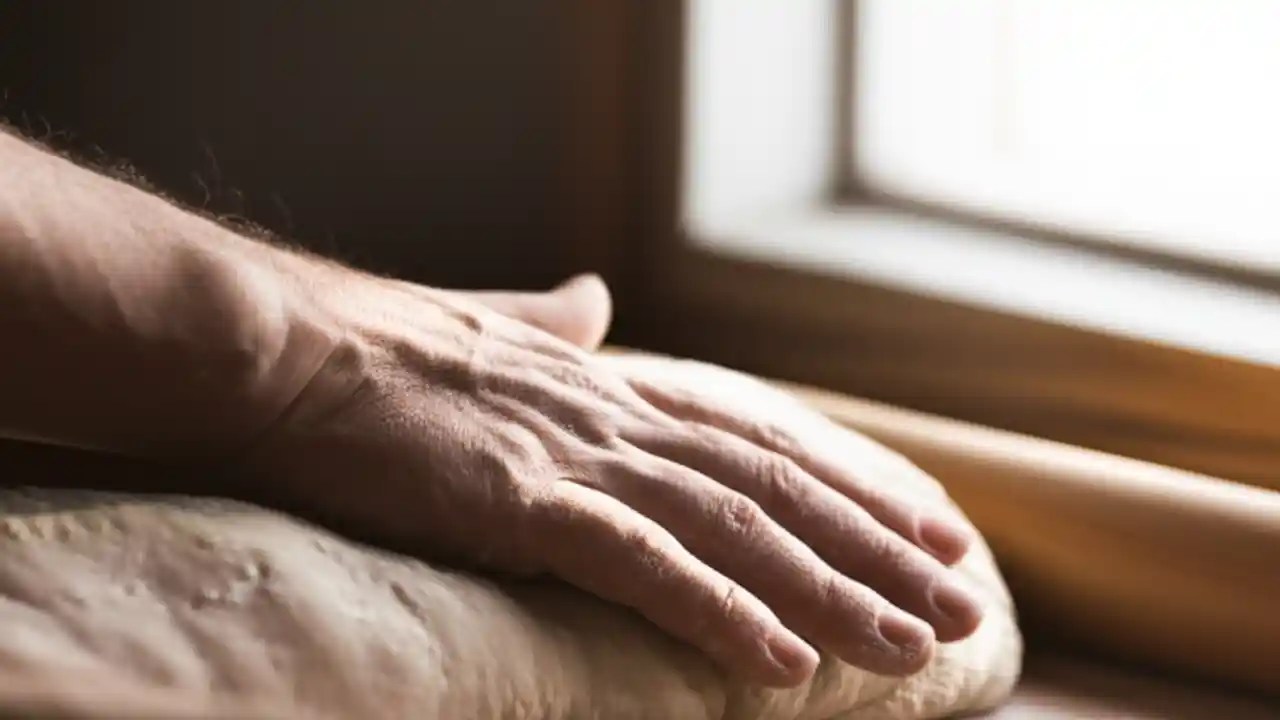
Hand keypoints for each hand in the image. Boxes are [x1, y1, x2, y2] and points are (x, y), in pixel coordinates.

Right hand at [236, 269, 981, 686]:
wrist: (293, 351)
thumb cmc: (382, 353)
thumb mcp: (492, 333)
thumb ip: (551, 320)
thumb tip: (589, 295)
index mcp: (618, 391)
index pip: (768, 443)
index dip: (856, 489)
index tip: (931, 530)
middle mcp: (620, 423)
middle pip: (777, 492)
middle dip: (874, 555)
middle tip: (962, 607)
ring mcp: (577, 461)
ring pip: (734, 531)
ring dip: (827, 593)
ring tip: (910, 648)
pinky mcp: (524, 504)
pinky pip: (641, 564)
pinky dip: (718, 612)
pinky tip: (782, 664)